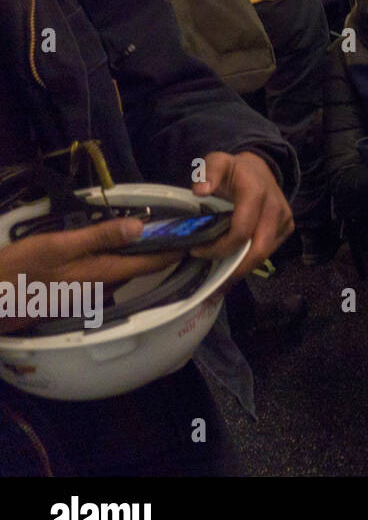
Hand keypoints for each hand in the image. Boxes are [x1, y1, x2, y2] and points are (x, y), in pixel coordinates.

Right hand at [0, 219, 179, 334]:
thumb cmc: (18, 271)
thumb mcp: (58, 246)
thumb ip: (100, 236)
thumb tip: (140, 227)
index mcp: (103, 273)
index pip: (152, 263)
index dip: (175, 250)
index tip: (195, 236)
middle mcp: (102, 287)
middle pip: (141, 267)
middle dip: (162, 250)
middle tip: (180, 230)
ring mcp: (88, 292)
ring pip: (124, 271)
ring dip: (141, 255)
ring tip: (157, 234)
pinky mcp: (75, 292)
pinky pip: (106, 274)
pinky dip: (119, 260)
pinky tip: (117, 247)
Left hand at [191, 151, 293, 280]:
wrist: (259, 168)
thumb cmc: (234, 169)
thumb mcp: (217, 162)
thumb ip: (208, 172)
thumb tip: (201, 191)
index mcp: (256, 193)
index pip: (242, 231)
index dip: (219, 247)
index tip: (197, 251)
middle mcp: (275, 208)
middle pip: (258, 250)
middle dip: (235, 269)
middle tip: (213, 282)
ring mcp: (284, 219)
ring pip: (265, 254)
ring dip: (243, 268)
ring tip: (221, 279)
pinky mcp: (287, 227)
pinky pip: (269, 250)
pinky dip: (252, 260)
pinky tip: (235, 264)